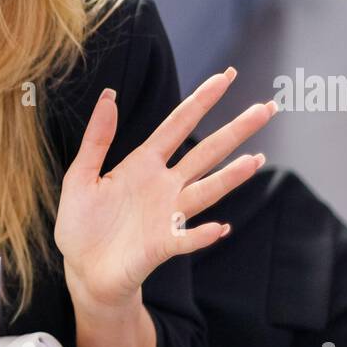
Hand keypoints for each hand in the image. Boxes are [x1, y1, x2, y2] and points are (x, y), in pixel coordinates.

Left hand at [54, 66, 275, 310]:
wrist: (83, 271)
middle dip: (235, 131)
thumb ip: (96, 140)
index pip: (177, 125)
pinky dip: (201, 234)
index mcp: (143, 164)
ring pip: (206, 191)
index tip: (227, 76)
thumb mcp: (80, 177)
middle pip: (206, 153)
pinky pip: (186, 238)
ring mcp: (167, 215)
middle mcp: (164, 186)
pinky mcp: (162, 246)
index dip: (201, 101)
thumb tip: (108, 96)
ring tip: (255, 160)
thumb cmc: (83, 225)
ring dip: (229, 178)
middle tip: (267, 108)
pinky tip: (220, 227)